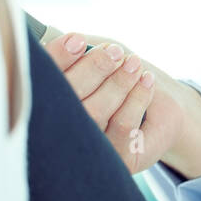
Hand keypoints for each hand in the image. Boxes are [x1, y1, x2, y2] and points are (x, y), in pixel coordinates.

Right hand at [45, 33, 183, 173]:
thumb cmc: (116, 84)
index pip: (40, 81)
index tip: (77, 40)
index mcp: (46, 108)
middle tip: (114, 51)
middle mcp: (58, 135)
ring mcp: (85, 151)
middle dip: (93, 69)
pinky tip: (146, 80)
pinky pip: (122, 127)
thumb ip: (76, 56)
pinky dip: (136, 98)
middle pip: (67, 98)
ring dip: (117, 83)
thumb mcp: (93, 64)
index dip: (56, 59)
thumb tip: (69, 41)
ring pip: (95, 112)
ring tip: (134, 63)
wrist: (160, 116)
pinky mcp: (116, 161)